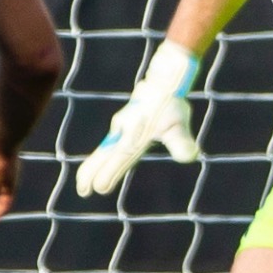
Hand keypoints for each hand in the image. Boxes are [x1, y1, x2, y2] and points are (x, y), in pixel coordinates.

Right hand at [75, 42, 201, 195]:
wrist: (161, 81)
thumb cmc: (171, 104)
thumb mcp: (179, 124)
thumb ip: (181, 142)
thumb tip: (190, 156)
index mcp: (134, 135)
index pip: (120, 158)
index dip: (110, 173)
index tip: (99, 189)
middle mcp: (123, 132)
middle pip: (103, 156)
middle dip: (91, 173)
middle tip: (82, 191)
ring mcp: (120, 127)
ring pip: (104, 150)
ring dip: (94, 166)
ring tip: (84, 183)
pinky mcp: (122, 124)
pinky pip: (109, 144)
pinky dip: (102, 156)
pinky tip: (101, 163)